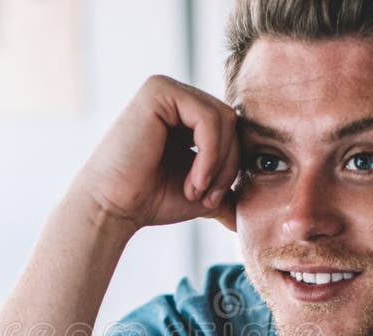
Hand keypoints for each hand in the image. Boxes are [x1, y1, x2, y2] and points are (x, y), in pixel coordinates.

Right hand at [70, 75, 238, 231]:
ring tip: (198, 191)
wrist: (113, 209)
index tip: (214, 199)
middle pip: (232, 121)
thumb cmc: (150, 201)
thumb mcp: (201, 192)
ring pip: (224, 119)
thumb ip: (227, 187)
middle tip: (209, 198)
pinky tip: (194, 180)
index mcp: (185, 115)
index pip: (232, 128)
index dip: (233, 165)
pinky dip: (210, 155)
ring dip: (220, 163)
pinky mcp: (159, 91)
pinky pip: (208, 118)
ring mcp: (167, 89)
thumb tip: (259, 204)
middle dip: (229, 165)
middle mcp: (176, 97)